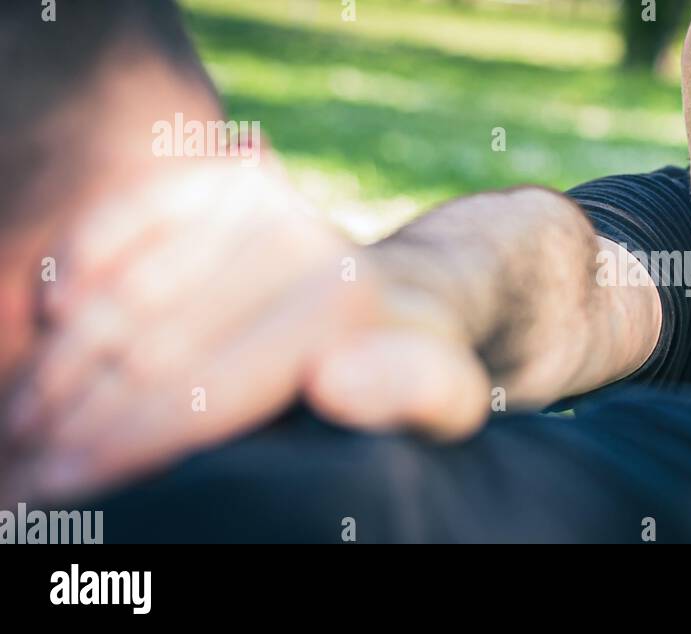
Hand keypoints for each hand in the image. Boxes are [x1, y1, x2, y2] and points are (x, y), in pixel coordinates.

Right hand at [0, 160, 486, 503]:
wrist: (422, 293)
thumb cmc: (415, 371)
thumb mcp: (444, 397)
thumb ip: (409, 393)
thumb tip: (333, 379)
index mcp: (345, 306)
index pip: (205, 388)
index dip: (129, 443)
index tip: (68, 489)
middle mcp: (305, 243)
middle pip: (153, 346)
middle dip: (78, 415)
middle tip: (29, 475)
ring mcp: (267, 202)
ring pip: (130, 290)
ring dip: (62, 361)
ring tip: (24, 425)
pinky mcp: (237, 178)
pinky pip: (132, 215)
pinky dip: (81, 262)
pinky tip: (54, 314)